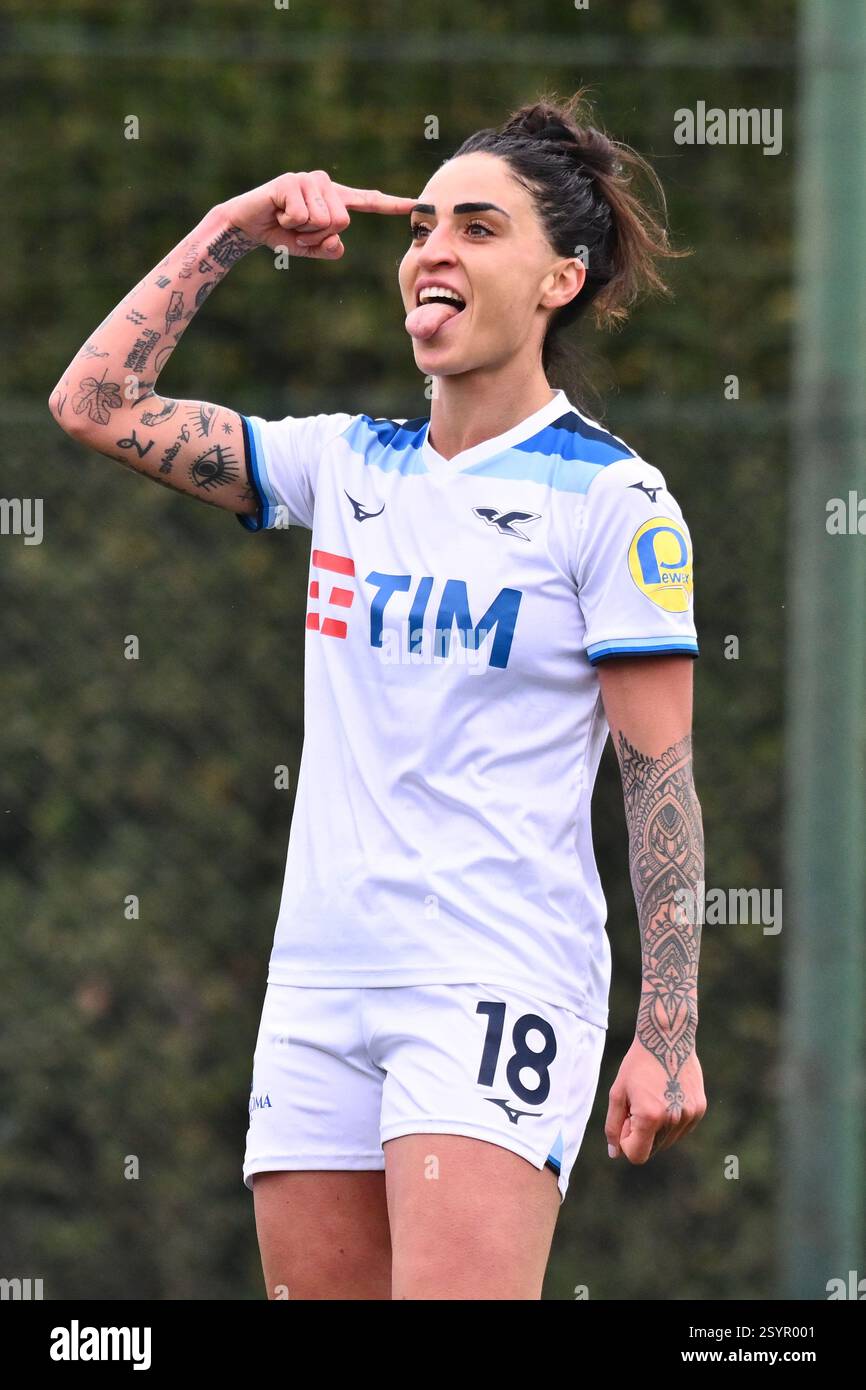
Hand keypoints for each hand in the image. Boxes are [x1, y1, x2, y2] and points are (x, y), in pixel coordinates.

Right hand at [218, 170, 417, 258]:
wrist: (246, 224)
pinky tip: (278, 214)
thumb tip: (338, 245)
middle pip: (342, 221)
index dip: (392, 203)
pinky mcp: (290, 182)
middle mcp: (325, 184)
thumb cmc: (281, 234)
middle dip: (318, 236)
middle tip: (298, 230)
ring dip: (302, 231)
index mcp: (334, 199)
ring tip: (287, 221)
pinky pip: (303, 215)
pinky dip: (289, 224)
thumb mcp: (309, 247)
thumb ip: (327, 248)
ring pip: (323, 220)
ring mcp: (308, 180)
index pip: (368, 200)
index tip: (417, 204)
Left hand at [605, 1036, 705, 1162]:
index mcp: (650, 1116)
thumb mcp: (618, 1093)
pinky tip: (667, 1094)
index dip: (627, 1142)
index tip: (626, 1120)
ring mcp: (690, 1115)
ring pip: (668, 1140)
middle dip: (641, 1133)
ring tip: (653, 1097)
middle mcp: (673, 1119)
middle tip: (638, 1104)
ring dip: (657, 1127)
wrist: (668, 1037)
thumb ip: (614, 1126)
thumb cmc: (637, 1064)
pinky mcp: (700, 1108)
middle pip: (653, 1149)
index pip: (637, 1155)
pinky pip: (682, 1128)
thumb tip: (615, 1154)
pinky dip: (671, 1119)